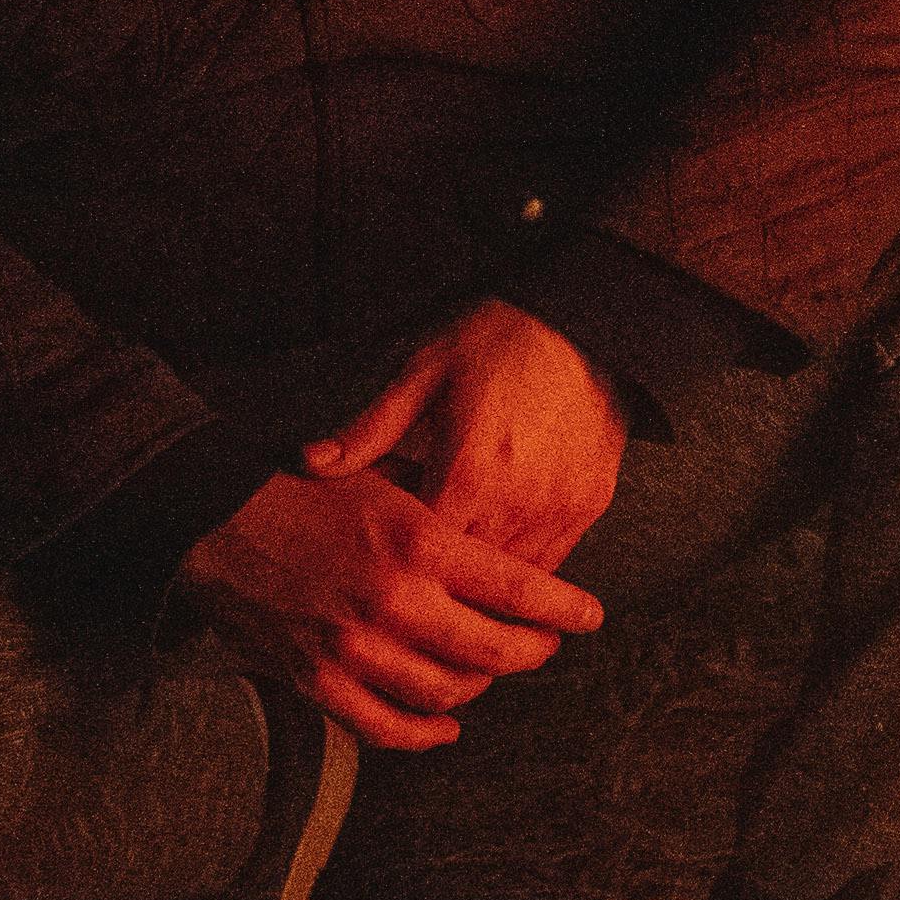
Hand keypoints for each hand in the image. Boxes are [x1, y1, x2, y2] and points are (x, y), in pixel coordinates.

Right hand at [180, 456, 602, 753]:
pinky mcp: (319, 680)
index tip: (590, 616)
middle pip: (493, 652)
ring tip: (490, 671)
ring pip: (447, 694)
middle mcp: (394, 600)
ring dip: (479, 688)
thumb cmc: (307, 492)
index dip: (564, 610)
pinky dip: (424, 734)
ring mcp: (355, 647)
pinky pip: (386, 728)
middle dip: (531, 653)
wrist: (216, 519)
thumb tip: (510, 534)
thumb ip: (446, 509)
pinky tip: (445, 726)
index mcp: (419, 541)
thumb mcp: (385, 476)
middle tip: (543, 645)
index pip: (518, 590)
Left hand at [313, 299, 628, 574]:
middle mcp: (517, 499)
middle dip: (438, 572)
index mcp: (469, 469)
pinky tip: (499, 542)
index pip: (423, 550)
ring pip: (511, 576)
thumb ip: (371, 429)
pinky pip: (551, 560)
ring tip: (457, 555)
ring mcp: (558, 507)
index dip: (397, 554)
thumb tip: (309, 462)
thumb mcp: (426, 373)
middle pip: (467, 574)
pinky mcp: (589, 505)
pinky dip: (522, 562)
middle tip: (413, 558)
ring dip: (482, 574)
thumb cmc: (503, 339)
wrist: (588, 323)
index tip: (382, 546)